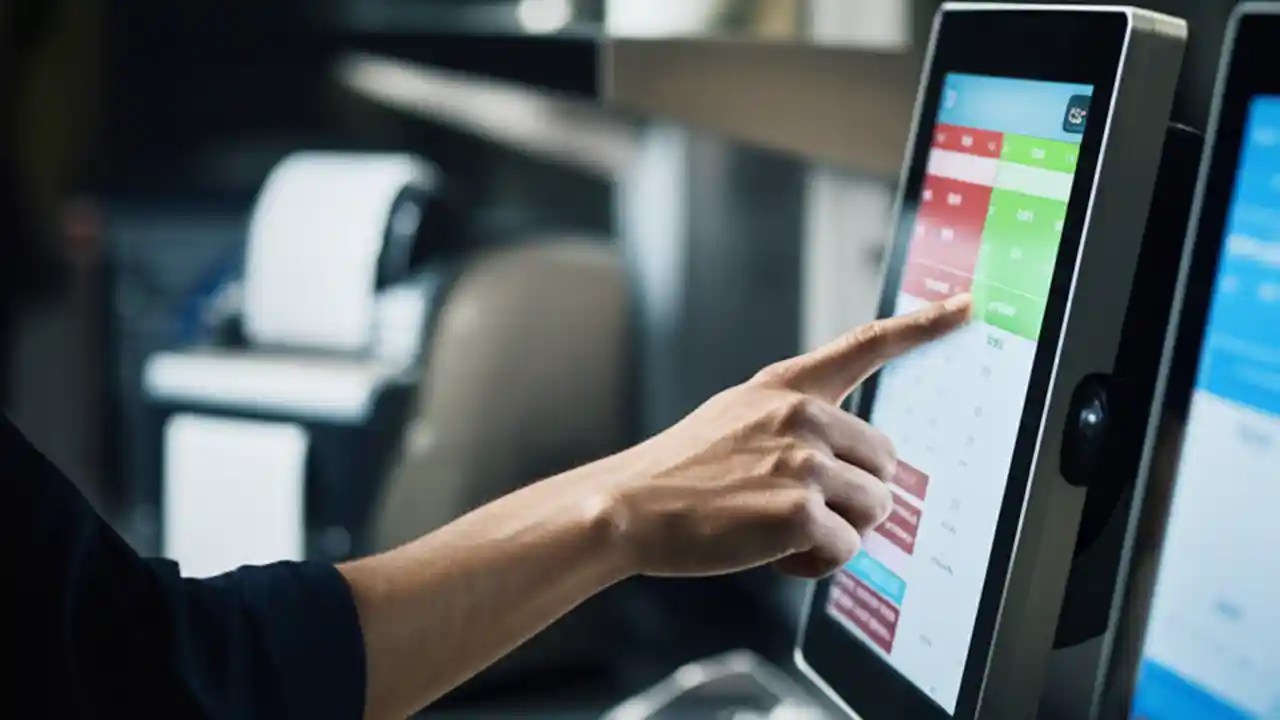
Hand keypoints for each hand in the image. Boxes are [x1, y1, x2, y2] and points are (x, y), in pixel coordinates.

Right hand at [600, 294, 971, 578]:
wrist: (628, 508)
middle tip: (801, 511)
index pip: (866, 345)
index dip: (923, 326)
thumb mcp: (734, 418)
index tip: (967, 306)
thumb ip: (792, 423)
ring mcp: (802, 460)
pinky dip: (815, 563)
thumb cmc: (679, 474)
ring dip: (836, 532)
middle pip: (886, 463)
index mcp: (786, 387)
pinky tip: (771, 552)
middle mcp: (802, 415)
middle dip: (856, 496)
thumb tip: (847, 458)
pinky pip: (847, 549)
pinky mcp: (800, 510)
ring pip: (874, 509)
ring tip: (777, 530)